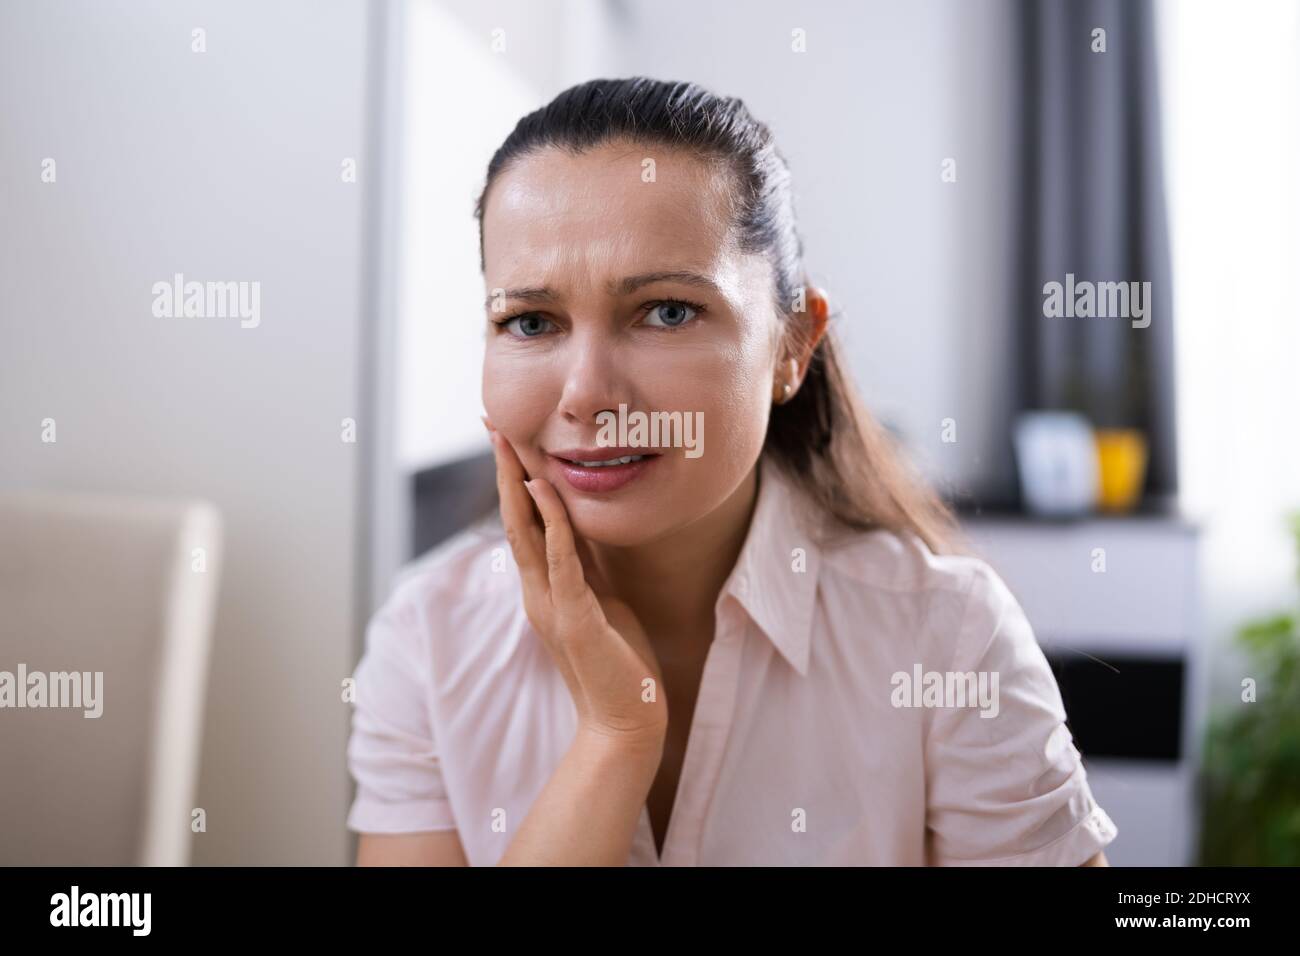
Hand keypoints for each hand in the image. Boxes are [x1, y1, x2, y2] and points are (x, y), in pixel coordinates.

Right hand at [483, 417, 666, 750]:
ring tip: (510, 446)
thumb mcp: (600, 598)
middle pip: (513, 520)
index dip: (512, 479)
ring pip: (526, 536)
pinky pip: (561, 563)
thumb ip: (584, 564)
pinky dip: (554, 526)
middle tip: (491, 424)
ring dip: (518, 488)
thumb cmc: (618, 661)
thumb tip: (578, 524)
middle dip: (504, 471)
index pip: (522, 522)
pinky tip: (547, 492)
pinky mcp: (575, 620)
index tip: (503, 438)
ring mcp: (551, 606)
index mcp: (543, 587)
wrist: (625, 719)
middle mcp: (537, 592)